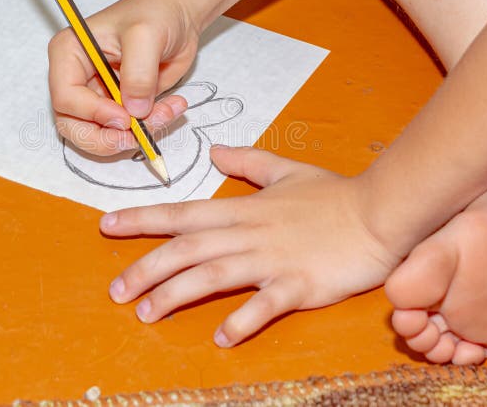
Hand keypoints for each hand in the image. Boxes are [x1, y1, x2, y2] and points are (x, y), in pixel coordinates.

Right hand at [48, 0, 199, 154]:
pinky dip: (149, 129)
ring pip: (101, 136)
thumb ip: (138, 73)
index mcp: (69, 54)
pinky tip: (170, 108)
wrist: (178, 15)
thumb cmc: (155, 13)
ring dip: (133, 136)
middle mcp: (77, 79)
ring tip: (165, 113)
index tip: (124, 117)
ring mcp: (98, 96)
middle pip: (75, 126)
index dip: (92, 114)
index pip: (66, 98)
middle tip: (138, 135)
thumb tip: (135, 111)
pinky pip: (126, 132)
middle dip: (107, 138)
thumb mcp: (146, 35)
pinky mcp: (119, 107)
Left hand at [100, 145, 400, 346]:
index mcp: (243, 208)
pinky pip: (265, 305)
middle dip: (145, 268)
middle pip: (186, 249)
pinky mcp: (299, 284)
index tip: (106, 224)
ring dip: (175, 294)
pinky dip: (243, 320)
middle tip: (115, 290)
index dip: (142, 218)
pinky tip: (221, 337)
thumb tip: (214, 149)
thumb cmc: (334, 194)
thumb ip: (247, 161)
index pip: (183, 213)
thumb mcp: (286, 169)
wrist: (380, 212)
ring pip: (212, 275)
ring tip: (146, 314)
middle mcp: (249, 233)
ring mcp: (272, 259)